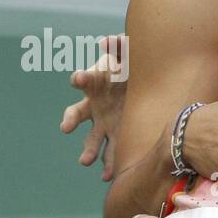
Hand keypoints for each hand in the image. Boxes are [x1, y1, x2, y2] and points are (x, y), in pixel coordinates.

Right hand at [59, 35, 127, 180]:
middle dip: (70, 120)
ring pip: (92, 139)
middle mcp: (96, 107)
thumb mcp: (130, 56)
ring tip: (85, 161)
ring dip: (88, 150)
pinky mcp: (120, 139)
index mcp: (96, 85)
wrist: (152, 90)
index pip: (84, 80)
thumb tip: (106, 41)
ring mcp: (106, 125)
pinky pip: (112, 154)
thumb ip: (120, 47)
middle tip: (65, 126)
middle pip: (77, 114)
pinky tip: (110, 176)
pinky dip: (109, 165)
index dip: (80, 78)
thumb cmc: (134, 70)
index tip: (78, 78)